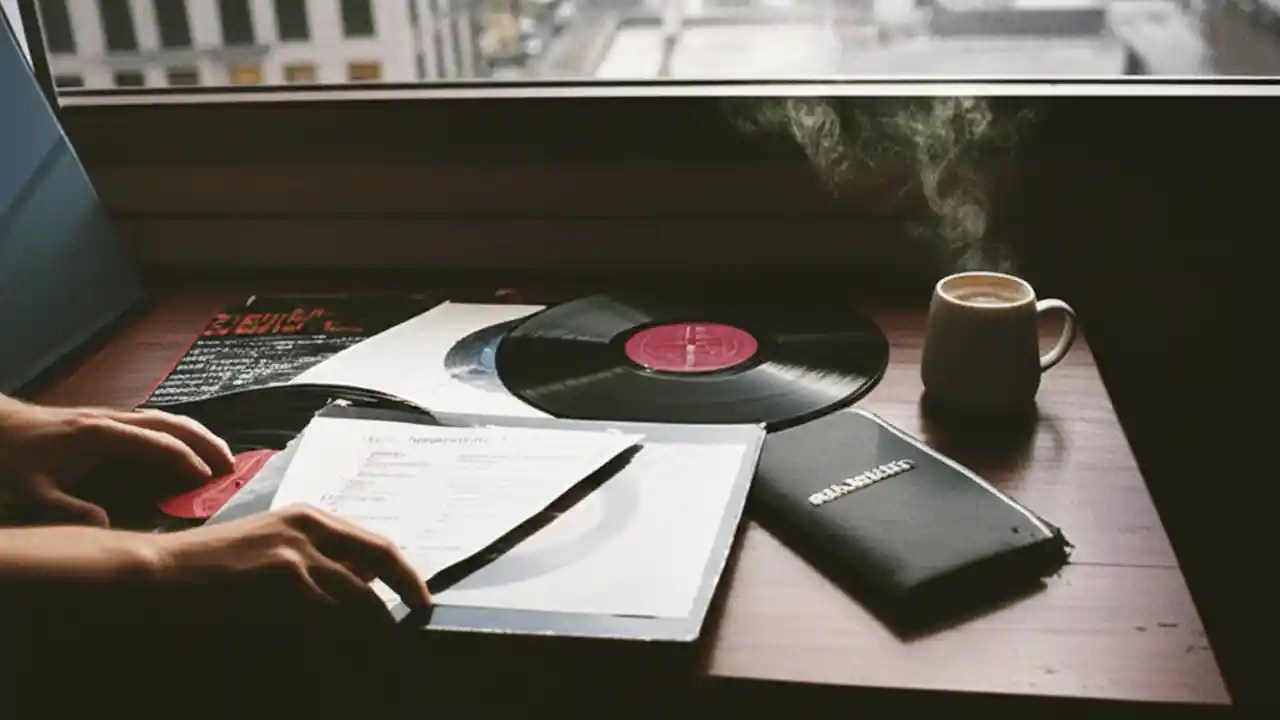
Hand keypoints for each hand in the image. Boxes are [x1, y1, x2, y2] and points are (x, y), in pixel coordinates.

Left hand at [0, 397, 233, 525]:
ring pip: (169, 419)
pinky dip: (183, 434)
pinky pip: (158, 423)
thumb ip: (69, 510)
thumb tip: (107, 527)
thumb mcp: (32, 491)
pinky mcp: (112, 420)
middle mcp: (114, 420)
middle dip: (207, 442)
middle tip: (232, 467)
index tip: (208, 479)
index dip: (186, 460)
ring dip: (200, 435)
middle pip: (173, 423)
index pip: (157, 443)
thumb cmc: (14, 457)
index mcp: (100, 435)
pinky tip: (191, 450)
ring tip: (223, 458)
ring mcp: (115, 417)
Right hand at [0, 505, 429, 630]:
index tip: (422, 598)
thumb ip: (315, 561)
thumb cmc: (211, 570)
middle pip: (380, 558)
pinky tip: (337, 660)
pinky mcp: (280, 574)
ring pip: (354, 595)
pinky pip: (323, 615)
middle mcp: (308, 525)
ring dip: (371, 627)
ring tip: (381, 652)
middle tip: (423, 618)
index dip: (405, 572)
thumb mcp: (270, 551)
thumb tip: (361, 582)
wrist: (160, 574)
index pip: (375, 542)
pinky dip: (334, 640)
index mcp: (309, 517)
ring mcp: (295, 548)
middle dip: (408, 591)